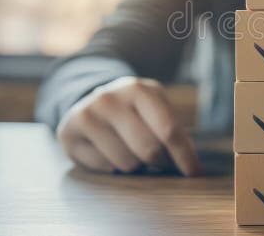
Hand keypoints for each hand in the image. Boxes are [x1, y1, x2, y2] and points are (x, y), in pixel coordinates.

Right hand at [56, 76, 200, 175]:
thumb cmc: (135, 112)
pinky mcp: (68, 132)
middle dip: (158, 161)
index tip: (195, 174)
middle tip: (156, 158)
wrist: (91, 100)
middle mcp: (110, 98)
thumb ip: (174, 132)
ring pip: (126, 163)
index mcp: (140, 89)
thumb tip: (193, 168)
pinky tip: (107, 151)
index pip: (169, 130)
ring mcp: (87, 114)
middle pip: (149, 150)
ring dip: (134, 165)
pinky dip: (111, 167)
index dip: (184, 156)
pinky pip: (103, 168)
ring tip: (129, 149)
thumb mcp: (156, 110)